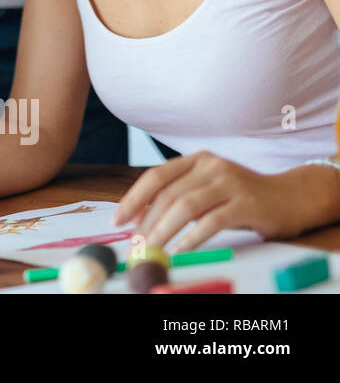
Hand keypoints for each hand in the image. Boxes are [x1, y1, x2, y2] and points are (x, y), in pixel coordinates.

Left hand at [112, 151, 309, 252]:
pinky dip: (193, 237)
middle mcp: (210, 166)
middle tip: (135, 245)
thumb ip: (178, 197)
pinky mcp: (246, 203)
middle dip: (146, 222)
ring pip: (186, 206)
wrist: (292, 197)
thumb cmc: (242, 197)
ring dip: (164, 230)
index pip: (155, 176)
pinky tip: (182, 249)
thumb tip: (139, 218)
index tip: (117, 220)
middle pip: (168, 194)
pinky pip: (212, 221)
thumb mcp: (207, 190)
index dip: (133, 199)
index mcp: (195, 160)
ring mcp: (229, 182)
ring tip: (152, 249)